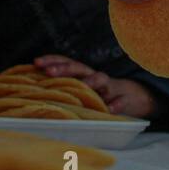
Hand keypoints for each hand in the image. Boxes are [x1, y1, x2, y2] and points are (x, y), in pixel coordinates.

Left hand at [33, 54, 159, 119]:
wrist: (132, 96)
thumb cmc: (101, 94)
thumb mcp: (84, 88)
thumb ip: (67, 88)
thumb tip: (38, 93)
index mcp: (83, 74)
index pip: (66, 62)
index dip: (52, 60)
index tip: (36, 62)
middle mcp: (95, 77)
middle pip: (79, 68)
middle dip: (64, 68)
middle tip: (49, 72)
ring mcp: (110, 87)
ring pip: (102, 80)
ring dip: (93, 81)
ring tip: (84, 86)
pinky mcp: (124, 99)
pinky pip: (121, 101)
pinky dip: (117, 104)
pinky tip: (111, 109)